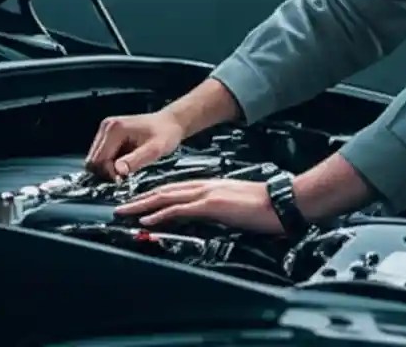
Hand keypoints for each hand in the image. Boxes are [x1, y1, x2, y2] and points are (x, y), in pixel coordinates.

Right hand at [85, 111, 184, 179]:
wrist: (170, 123)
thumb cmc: (166, 134)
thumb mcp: (155, 150)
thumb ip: (136, 160)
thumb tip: (118, 171)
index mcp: (114, 128)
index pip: (99, 159)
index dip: (108, 173)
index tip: (123, 179)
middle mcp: (106, 127)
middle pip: (94, 160)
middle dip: (107, 171)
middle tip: (125, 176)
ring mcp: (106, 130)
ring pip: (97, 159)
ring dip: (109, 168)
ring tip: (128, 169)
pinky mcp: (109, 135)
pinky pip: (103, 155)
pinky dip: (112, 163)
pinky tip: (126, 163)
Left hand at [113, 179, 283, 233]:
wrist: (284, 202)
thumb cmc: (267, 207)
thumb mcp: (237, 206)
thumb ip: (219, 210)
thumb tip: (207, 220)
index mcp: (212, 186)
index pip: (176, 189)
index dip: (155, 195)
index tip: (140, 202)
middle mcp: (206, 186)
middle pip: (165, 190)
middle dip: (141, 198)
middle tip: (121, 206)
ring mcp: (208, 194)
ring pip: (167, 197)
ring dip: (143, 205)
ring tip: (125, 212)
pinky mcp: (211, 205)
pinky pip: (179, 210)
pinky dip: (160, 214)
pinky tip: (147, 219)